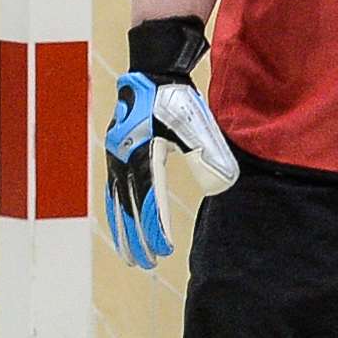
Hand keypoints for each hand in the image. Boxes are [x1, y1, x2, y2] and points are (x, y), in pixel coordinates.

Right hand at [98, 18, 240, 270]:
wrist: (151, 72)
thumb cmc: (175, 98)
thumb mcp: (196, 124)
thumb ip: (207, 155)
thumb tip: (223, 186)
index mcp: (143, 153)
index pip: (149, 200)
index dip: (155, 227)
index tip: (164, 251)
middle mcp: (123, 158)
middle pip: (128, 207)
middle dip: (137, 238)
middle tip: (147, 264)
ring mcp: (116, 157)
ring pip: (117, 203)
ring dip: (123, 231)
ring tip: (130, 256)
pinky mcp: (116, 154)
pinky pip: (114, 192)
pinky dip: (118, 214)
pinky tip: (122, 226)